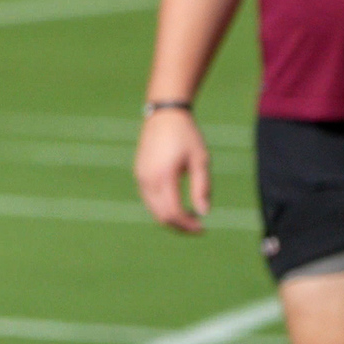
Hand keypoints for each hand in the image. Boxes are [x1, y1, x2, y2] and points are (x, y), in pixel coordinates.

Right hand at [134, 107, 209, 232]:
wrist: (164, 115)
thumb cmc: (186, 135)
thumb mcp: (200, 160)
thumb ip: (202, 187)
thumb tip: (204, 213)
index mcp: (164, 176)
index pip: (173, 212)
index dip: (188, 225)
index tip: (202, 228)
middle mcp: (148, 180)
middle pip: (161, 216)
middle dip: (179, 226)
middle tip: (197, 227)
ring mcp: (141, 178)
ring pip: (153, 210)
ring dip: (171, 218)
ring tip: (189, 218)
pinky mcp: (139, 175)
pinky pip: (149, 200)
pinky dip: (162, 208)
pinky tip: (177, 205)